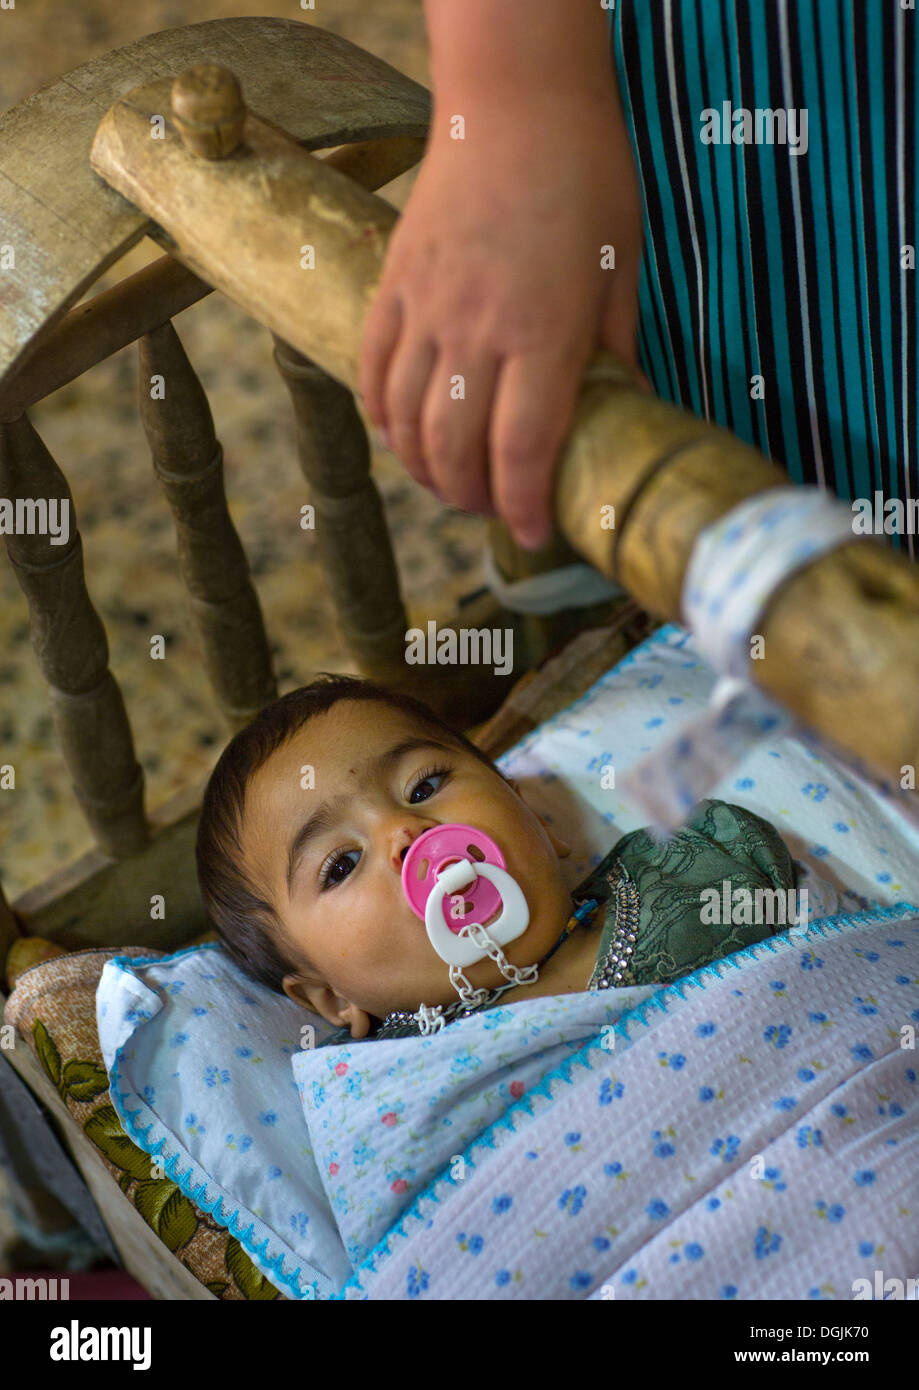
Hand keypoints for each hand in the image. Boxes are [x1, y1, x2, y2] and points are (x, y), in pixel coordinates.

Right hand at [359, 96, 645, 550]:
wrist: (515, 98)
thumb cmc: (585, 176)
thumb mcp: (621, 268)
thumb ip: (613, 349)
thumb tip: (622, 407)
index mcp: (544, 332)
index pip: (522, 449)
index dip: (522, 506)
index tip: (532, 533)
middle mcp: (477, 329)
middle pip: (455, 447)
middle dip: (470, 497)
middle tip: (489, 508)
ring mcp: (426, 308)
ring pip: (404, 418)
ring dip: (421, 467)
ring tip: (446, 483)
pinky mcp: (393, 285)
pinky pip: (371, 369)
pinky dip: (381, 415)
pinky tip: (399, 433)